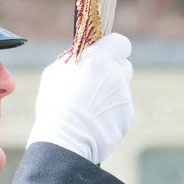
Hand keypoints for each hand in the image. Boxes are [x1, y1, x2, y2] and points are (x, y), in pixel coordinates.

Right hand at [26, 33, 133, 162]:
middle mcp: (118, 75)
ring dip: (109, 96)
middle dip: (112, 72)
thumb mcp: (55, 73)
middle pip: (123, 66)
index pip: (120, 42)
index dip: (112, 49)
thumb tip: (83, 58)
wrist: (66, 141)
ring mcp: (125, 97)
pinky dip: (111, 115)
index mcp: (100, 59)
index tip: (104, 56)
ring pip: (121, 91)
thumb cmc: (55, 105)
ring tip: (88, 110)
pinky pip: (122, 111)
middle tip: (93, 84)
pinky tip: (94, 123)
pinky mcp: (128, 117)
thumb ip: (75, 61)